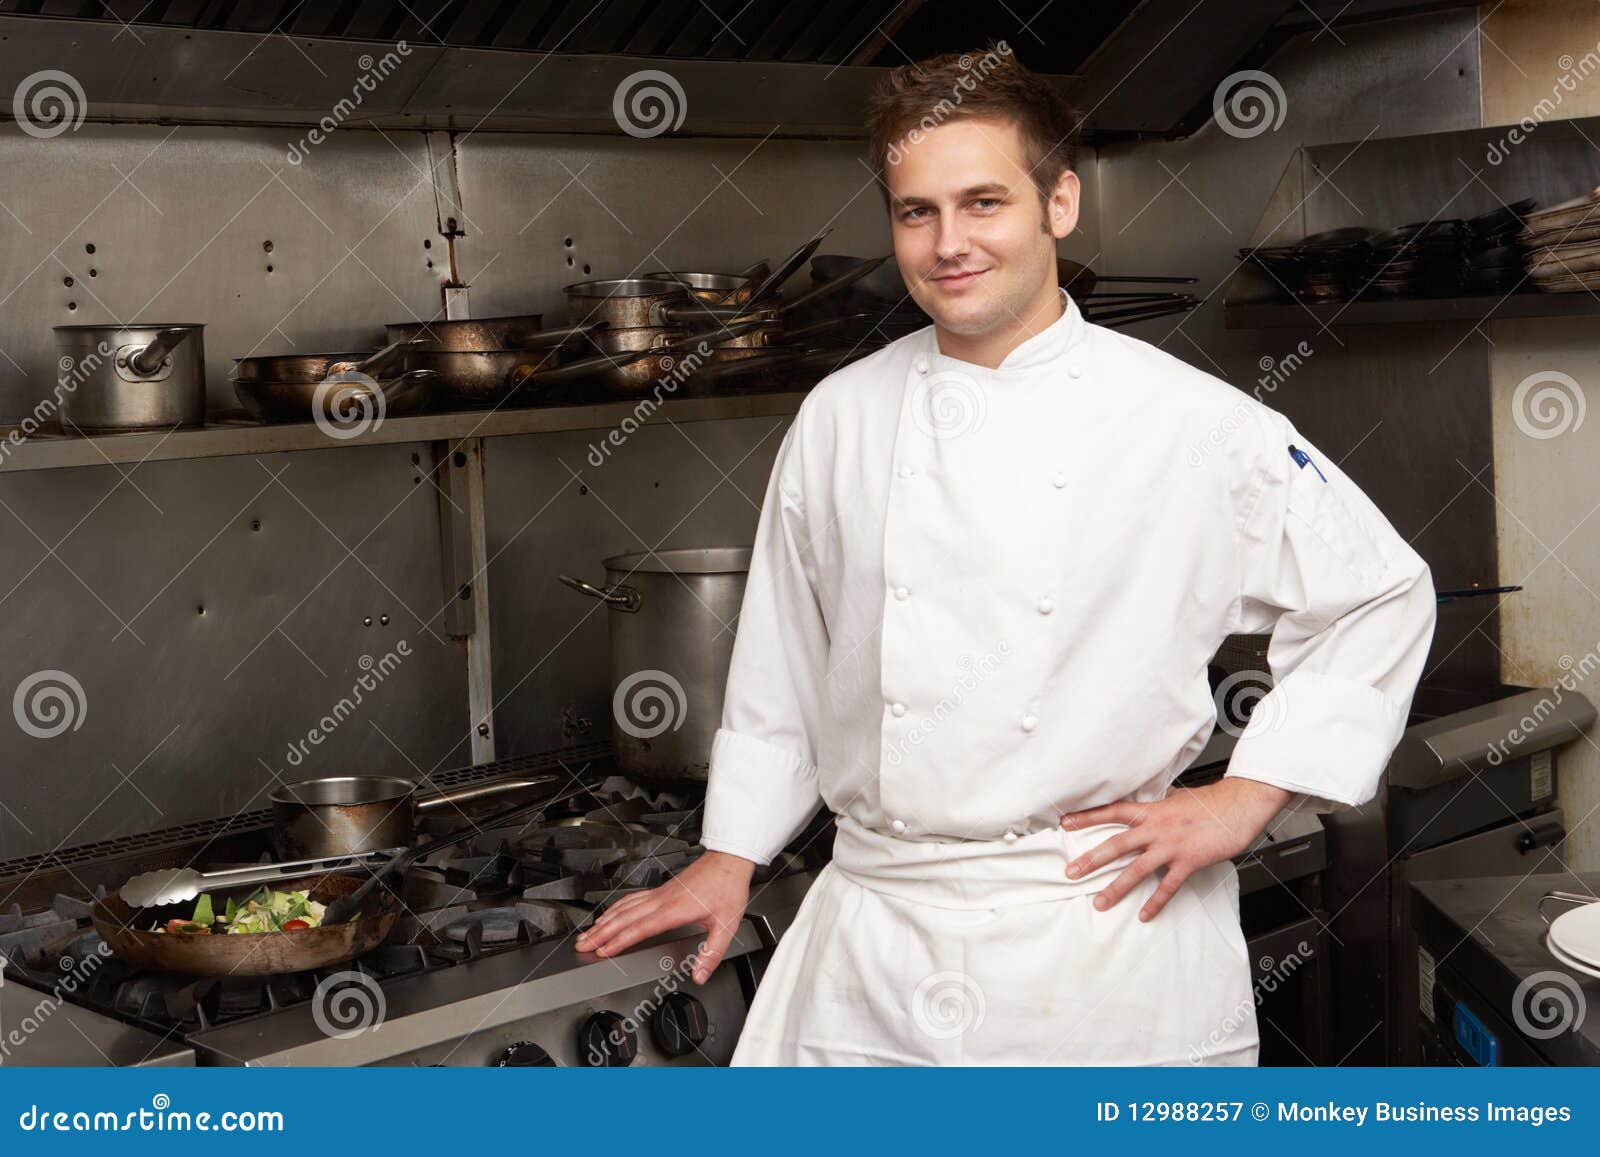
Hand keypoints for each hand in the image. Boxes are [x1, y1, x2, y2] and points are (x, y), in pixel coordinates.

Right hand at [573, 850, 755, 983]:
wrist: (728, 861)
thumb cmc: (727, 889)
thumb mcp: (726, 925)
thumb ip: (712, 953)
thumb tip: (700, 974)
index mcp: (674, 910)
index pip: (639, 928)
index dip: (619, 941)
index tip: (603, 951)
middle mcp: (662, 900)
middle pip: (624, 917)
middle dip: (600, 933)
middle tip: (582, 945)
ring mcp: (659, 893)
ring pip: (624, 907)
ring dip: (604, 920)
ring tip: (588, 933)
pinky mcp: (661, 890)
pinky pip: (632, 898)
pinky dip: (616, 907)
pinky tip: (611, 913)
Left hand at [1058, 778, 1290, 920]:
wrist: (1239, 806)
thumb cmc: (1211, 803)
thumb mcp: (1178, 799)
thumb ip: (1161, 806)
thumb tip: (1153, 806)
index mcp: (1152, 811)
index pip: (1112, 811)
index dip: (1088, 817)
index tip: (1065, 823)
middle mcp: (1157, 828)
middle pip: (1116, 844)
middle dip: (1091, 859)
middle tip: (1071, 872)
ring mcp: (1171, 846)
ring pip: (1136, 869)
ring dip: (1116, 888)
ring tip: (1099, 902)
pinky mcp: (1188, 861)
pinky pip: (1167, 886)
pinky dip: (1155, 902)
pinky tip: (1144, 915)